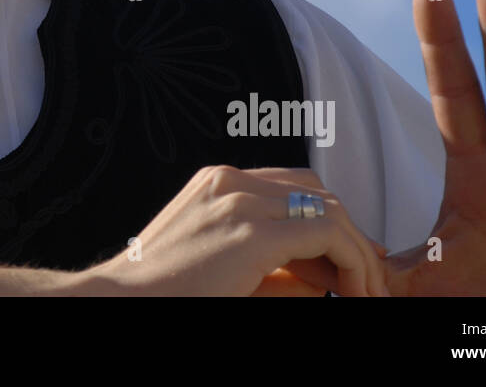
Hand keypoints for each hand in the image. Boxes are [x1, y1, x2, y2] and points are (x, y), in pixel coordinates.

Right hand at [81, 165, 389, 295]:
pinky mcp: (251, 231)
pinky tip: (356, 293)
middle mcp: (229, 181)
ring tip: (368, 294)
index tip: (349, 265)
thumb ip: (271, 269)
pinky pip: (328, 234)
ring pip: (330, 209)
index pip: (292, 188)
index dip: (329, 225)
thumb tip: (324, 279)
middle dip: (350, 236)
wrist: (117, 304)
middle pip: (316, 192)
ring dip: (358, 252)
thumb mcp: (222, 273)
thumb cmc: (164, 297)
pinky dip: (353, 262)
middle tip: (367, 282)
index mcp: (216, 184)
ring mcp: (239, 200)